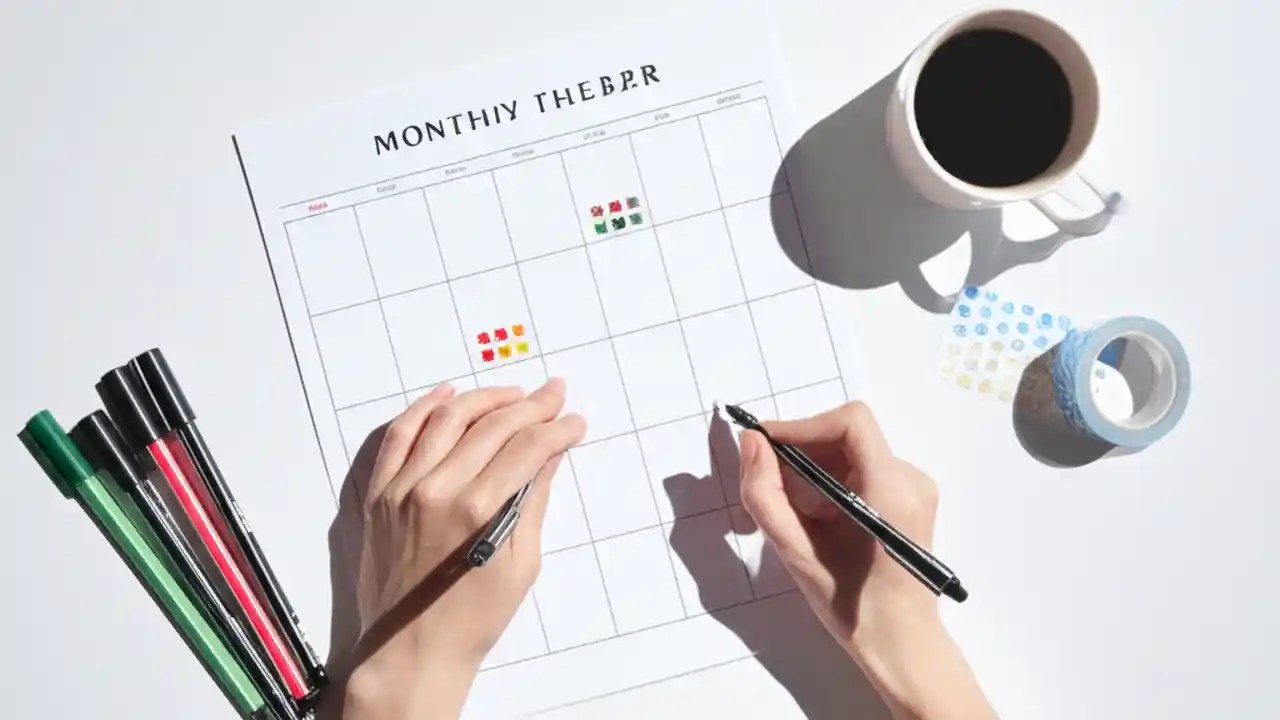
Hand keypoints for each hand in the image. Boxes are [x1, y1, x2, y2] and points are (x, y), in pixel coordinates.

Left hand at [337, 379, 585, 719]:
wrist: (410, 651)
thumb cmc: (473, 619)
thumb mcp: (521, 562)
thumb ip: (532, 499)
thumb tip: (550, 453)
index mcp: (477, 511)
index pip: (527, 447)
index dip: (556, 428)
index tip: (574, 422)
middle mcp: (436, 490)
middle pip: (490, 426)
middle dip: (529, 405)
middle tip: (553, 395)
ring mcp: (401, 489)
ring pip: (445, 419)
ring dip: (483, 399)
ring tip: (511, 394)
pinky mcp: (378, 494)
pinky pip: (398, 436)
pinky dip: (423, 408)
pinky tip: (447, 395)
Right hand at [739, 402, 994, 719]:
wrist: (899, 643)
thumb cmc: (850, 606)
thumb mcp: (796, 553)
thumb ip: (765, 494)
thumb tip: (751, 443)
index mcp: (892, 490)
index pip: (850, 421)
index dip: (803, 425)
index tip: (766, 446)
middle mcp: (911, 479)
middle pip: (848, 436)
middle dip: (803, 453)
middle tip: (771, 487)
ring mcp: (915, 488)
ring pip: (852, 453)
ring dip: (814, 472)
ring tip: (798, 515)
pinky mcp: (909, 499)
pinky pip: (862, 470)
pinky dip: (831, 484)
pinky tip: (819, 521)